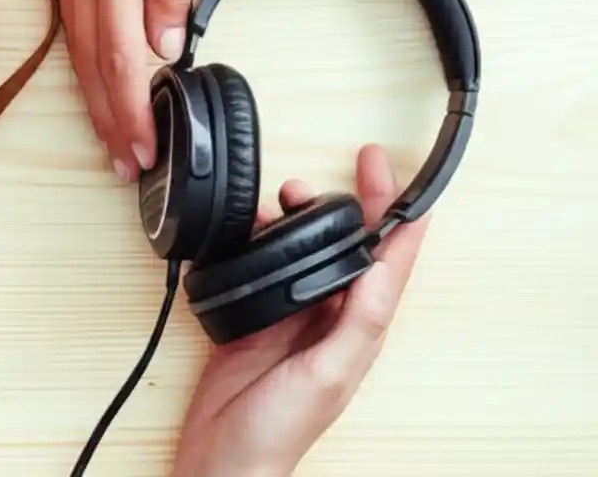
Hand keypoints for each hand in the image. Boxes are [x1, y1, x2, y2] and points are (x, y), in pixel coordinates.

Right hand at [45, 0, 210, 181]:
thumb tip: (163, 47)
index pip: (119, 59)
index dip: (129, 111)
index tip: (140, 148)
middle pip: (91, 64)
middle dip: (109, 118)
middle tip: (124, 163)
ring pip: (75, 47)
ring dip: (94, 96)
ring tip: (111, 134)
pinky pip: (69, 20)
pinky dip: (83, 58)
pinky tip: (94, 79)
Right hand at [172, 145, 430, 476]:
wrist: (222, 458)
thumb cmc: (278, 430)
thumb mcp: (327, 373)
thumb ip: (358, 320)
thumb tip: (381, 266)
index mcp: (357, 329)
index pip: (386, 258)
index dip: (392, 209)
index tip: (379, 166)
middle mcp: (329, 319)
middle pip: (345, 247)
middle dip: (337, 205)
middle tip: (310, 179)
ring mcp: (292, 319)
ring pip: (303, 252)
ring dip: (294, 221)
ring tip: (277, 200)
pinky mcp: (257, 320)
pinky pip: (265, 269)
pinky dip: (259, 243)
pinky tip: (250, 232)